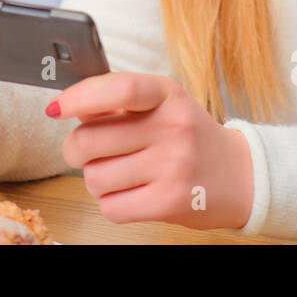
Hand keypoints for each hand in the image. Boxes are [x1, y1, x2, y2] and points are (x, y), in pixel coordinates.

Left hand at [51, 72, 253, 229]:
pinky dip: (111, 203)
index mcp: (167, 94)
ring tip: (118, 173)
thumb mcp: (163, 103)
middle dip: (75, 149)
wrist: (239, 175)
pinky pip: (111, 207)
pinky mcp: (170, 202)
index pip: (119, 88)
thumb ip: (119, 99)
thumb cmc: (189, 135)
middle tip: (87, 151)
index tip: (56, 108)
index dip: (79, 97)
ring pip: (94, 177)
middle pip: (88, 140)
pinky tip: (130, 193)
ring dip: (95, 179)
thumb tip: (68, 105)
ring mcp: (173, 166)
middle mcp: (172, 127)